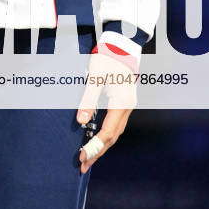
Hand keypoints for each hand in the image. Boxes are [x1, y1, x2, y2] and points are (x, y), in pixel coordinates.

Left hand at [75, 43, 137, 173]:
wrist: (123, 43)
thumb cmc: (109, 57)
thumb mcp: (96, 77)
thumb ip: (88, 100)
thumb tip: (81, 122)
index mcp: (121, 104)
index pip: (107, 133)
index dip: (94, 146)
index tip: (81, 156)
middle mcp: (127, 108)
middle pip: (113, 136)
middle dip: (97, 151)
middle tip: (83, 165)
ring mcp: (127, 105)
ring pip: (115, 132)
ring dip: (102, 145)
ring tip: (88, 157)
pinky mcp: (123, 101)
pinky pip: (115, 124)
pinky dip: (105, 135)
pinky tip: (96, 139)